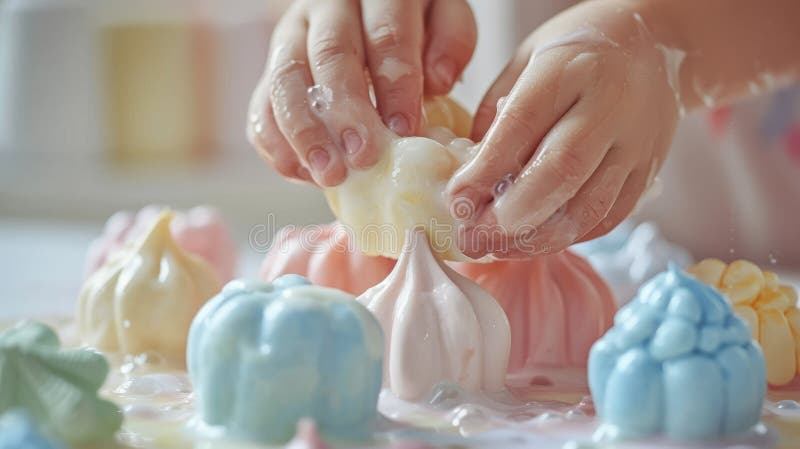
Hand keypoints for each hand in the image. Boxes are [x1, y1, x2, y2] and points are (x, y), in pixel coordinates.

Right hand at [247, 0, 476, 186]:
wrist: (367, 18)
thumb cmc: (415, 26)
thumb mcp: (444, 18)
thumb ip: (450, 41)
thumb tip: (436, 81)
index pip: (385, 33)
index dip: (394, 83)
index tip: (404, 129)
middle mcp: (326, 9)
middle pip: (329, 55)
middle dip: (344, 110)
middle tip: (361, 156)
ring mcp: (291, 37)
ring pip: (285, 78)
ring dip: (304, 132)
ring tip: (328, 174)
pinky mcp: (270, 70)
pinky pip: (260, 105)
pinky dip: (275, 143)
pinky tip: (300, 172)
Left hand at [447, 1, 680, 258]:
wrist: (655, 43)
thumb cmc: (576, 51)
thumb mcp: (527, 60)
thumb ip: (498, 113)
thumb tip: (469, 174)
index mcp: (567, 70)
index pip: (521, 126)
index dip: (484, 171)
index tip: (455, 201)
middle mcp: (608, 106)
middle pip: (559, 172)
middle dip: (509, 217)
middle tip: (472, 240)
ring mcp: (635, 143)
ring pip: (588, 206)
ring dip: (538, 239)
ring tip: (498, 250)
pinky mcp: (649, 170)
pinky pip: (610, 216)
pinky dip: (570, 237)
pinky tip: (536, 241)